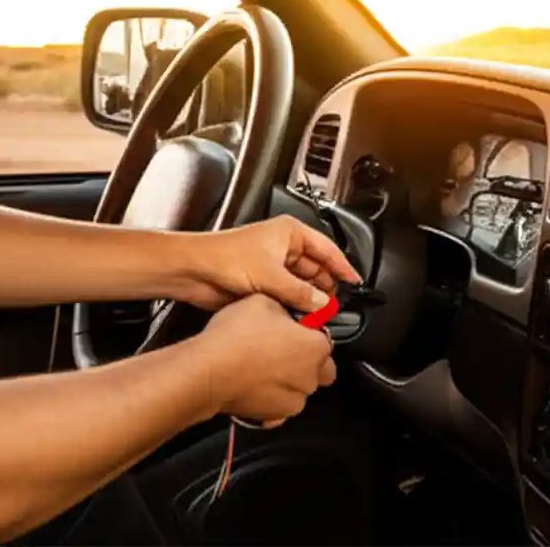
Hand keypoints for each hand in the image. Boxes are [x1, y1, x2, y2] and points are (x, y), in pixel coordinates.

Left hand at [176, 215, 361, 312]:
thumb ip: (301, 293)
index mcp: (290, 233)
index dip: (342, 266)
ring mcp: (274, 266)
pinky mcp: (264, 283)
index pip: (326, 249)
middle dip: (326, 286)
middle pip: (316, 268)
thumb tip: (323, 304)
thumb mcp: (270, 276)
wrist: (193, 271)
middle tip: (336, 305)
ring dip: (310, 298)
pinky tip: (302, 316)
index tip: (355, 281)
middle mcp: (284, 248)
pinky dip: (296, 304)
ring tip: (320, 314)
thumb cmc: (225, 258)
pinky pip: (288, 294)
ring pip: (303, 284)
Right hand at [191, 293, 335, 422]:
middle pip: (321, 368)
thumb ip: (284, 306)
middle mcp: (311, 377)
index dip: (308, 332)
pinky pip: (281, 404)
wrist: (207, 373)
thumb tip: (286, 310)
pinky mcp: (275, 417)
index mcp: (316, 347)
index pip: (324, 337)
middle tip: (282, 348)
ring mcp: (294, 400)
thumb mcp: (262, 301)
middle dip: (307, 359)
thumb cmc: (235, 337)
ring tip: (262, 366)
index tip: (293, 328)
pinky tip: (255, 384)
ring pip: (301, 388)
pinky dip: (273, 396)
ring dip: (289, 379)